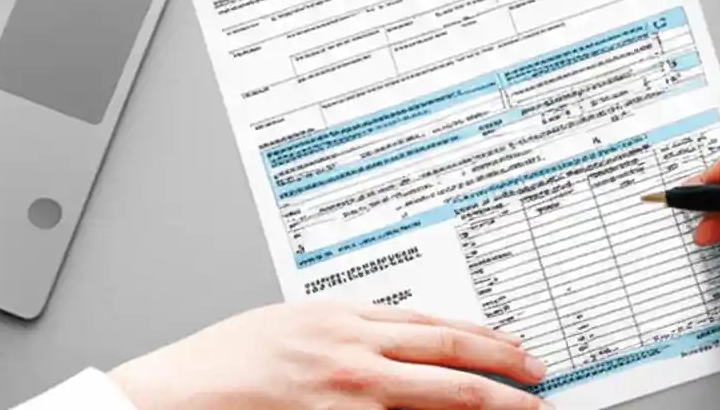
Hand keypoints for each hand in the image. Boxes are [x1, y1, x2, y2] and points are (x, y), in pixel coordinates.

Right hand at [108, 302, 551, 409]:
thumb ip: (352, 327)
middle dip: (505, 372)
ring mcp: (348, 395)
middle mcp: (354, 353)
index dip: (485, 338)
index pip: (435, 327)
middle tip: (541, 382)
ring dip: (486, 405)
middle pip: (450, 361)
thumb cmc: (228, 358)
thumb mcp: (297, 321)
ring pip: (437, 398)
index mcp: (345, 318)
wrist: (178, 393)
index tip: (517, 350)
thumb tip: (403, 338)